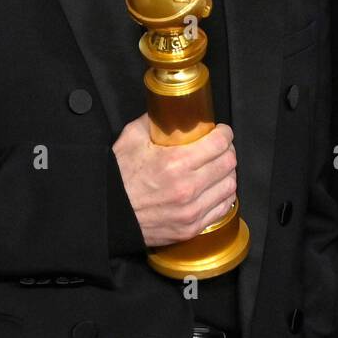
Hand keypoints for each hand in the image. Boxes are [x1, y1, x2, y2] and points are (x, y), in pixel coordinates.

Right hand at [111, 113, 237, 247]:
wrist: (108, 214)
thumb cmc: (118, 179)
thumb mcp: (131, 139)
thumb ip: (154, 121)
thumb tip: (170, 110)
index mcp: (175, 163)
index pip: (219, 144)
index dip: (224, 134)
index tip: (221, 132)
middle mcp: (187, 188)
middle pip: (228, 163)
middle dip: (227, 150)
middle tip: (220, 147)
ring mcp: (191, 210)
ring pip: (230, 185)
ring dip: (227, 173)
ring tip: (218, 168)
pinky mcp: (192, 227)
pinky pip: (223, 208)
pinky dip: (223, 195)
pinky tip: (215, 188)